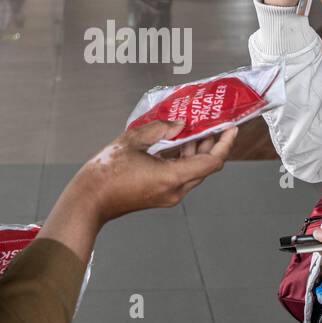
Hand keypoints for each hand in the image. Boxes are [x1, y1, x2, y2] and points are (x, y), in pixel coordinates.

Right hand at [40, 121, 236, 263]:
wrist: (89, 200)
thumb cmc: (106, 172)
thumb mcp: (133, 140)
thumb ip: (160, 129)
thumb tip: (180, 125)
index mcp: (172, 178)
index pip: (212, 162)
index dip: (225, 144)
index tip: (232, 128)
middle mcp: (175, 190)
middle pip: (205, 167)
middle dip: (212, 144)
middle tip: (215, 122)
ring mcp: (168, 196)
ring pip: (193, 172)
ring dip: (196, 151)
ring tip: (194, 128)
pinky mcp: (160, 196)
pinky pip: (180, 176)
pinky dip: (183, 159)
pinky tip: (176, 142)